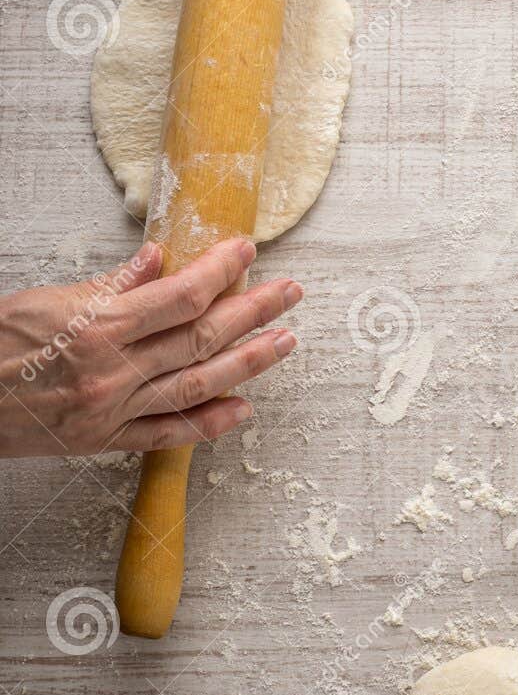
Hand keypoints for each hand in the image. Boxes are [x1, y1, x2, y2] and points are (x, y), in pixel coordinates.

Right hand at [0, 237, 300, 458]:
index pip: (181, 295)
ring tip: (285, 342)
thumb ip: (112, 284)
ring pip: (197, 385)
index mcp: (100, 329)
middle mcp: (113, 373)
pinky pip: (167, 435)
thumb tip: (159, 260)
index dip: (221, 272)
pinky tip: (243, 409)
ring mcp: (113, 411)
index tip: (249, 253)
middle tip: (291, 293)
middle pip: (201, 338)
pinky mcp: (104, 441)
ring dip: (248, 363)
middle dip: (253, 312)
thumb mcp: (49, 299)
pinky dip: (209, 424)